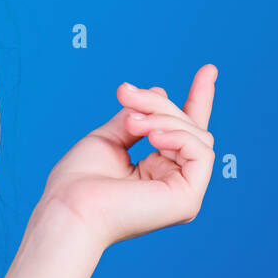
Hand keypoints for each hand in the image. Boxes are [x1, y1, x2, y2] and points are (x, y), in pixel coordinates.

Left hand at [38, 63, 217, 251]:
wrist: (70, 207)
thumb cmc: (78, 181)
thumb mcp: (108, 138)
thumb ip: (135, 118)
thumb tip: (162, 91)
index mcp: (155, 171)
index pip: (184, 132)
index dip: (198, 99)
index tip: (208, 69)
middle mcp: (173, 181)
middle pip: (187, 126)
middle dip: (157, 103)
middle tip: (123, 92)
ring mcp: (184, 191)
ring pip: (195, 134)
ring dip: (161, 118)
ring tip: (131, 122)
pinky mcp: (189, 198)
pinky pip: (201, 152)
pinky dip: (178, 136)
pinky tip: (152, 136)